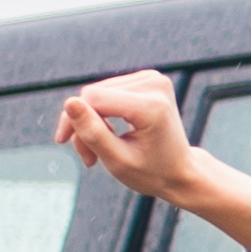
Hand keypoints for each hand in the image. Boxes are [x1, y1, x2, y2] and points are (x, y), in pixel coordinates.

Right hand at [59, 72, 206, 199]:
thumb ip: (93, 133)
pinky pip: (107, 91)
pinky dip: (101, 113)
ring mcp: (153, 78)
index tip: (69, 145)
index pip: (94, 98)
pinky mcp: (146, 79)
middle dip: (84, 124)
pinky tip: (108, 133)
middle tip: (89, 156)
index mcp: (152, 106)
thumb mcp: (118, 161)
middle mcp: (155, 84)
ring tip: (99, 149)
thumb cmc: (153, 172)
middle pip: (93, 94)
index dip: (75, 120)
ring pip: (96, 93)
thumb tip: (69, 102)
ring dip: (91, 121)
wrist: (181, 172)